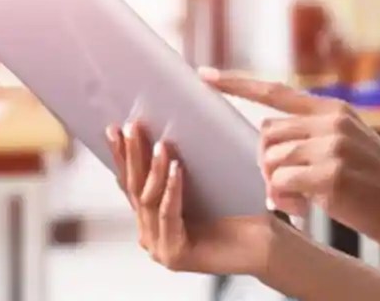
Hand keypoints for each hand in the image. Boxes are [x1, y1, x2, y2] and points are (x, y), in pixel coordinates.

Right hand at [106, 121, 278, 276]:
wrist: (266, 241)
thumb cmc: (238, 210)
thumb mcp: (203, 180)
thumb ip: (180, 163)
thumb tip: (167, 124)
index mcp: (152, 214)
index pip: (131, 181)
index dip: (121, 155)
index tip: (114, 128)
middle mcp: (150, 231)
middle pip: (136, 188)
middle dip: (132, 155)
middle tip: (132, 127)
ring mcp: (159, 247)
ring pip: (150, 201)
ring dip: (154, 170)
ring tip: (161, 144)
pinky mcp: (174, 256)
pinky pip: (169, 216)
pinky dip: (172, 191)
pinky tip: (176, 169)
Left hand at [203, 71, 379, 250]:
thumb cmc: (376, 182)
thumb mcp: (348, 143)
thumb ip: (311, 134)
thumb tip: (268, 139)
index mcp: (332, 110)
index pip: (275, 91)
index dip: (236, 84)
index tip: (204, 75)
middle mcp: (330, 121)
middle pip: (266, 135)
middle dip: (267, 163)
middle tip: (285, 187)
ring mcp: (330, 145)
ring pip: (271, 160)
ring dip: (277, 185)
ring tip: (300, 200)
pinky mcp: (330, 173)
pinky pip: (282, 183)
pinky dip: (286, 199)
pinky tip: (304, 208)